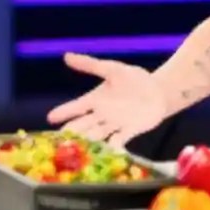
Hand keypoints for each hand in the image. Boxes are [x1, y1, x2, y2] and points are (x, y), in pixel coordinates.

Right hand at [46, 53, 169, 147]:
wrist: (159, 91)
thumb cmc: (134, 79)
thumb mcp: (112, 69)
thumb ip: (91, 65)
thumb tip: (66, 56)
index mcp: (95, 99)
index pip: (75, 107)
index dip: (63, 112)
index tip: (50, 117)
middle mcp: (101, 115)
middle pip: (82, 125)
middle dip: (72, 132)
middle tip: (59, 140)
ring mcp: (114, 125)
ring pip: (97, 135)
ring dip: (88, 142)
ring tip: (78, 150)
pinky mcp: (129, 132)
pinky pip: (118, 141)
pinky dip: (112, 147)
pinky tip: (106, 154)